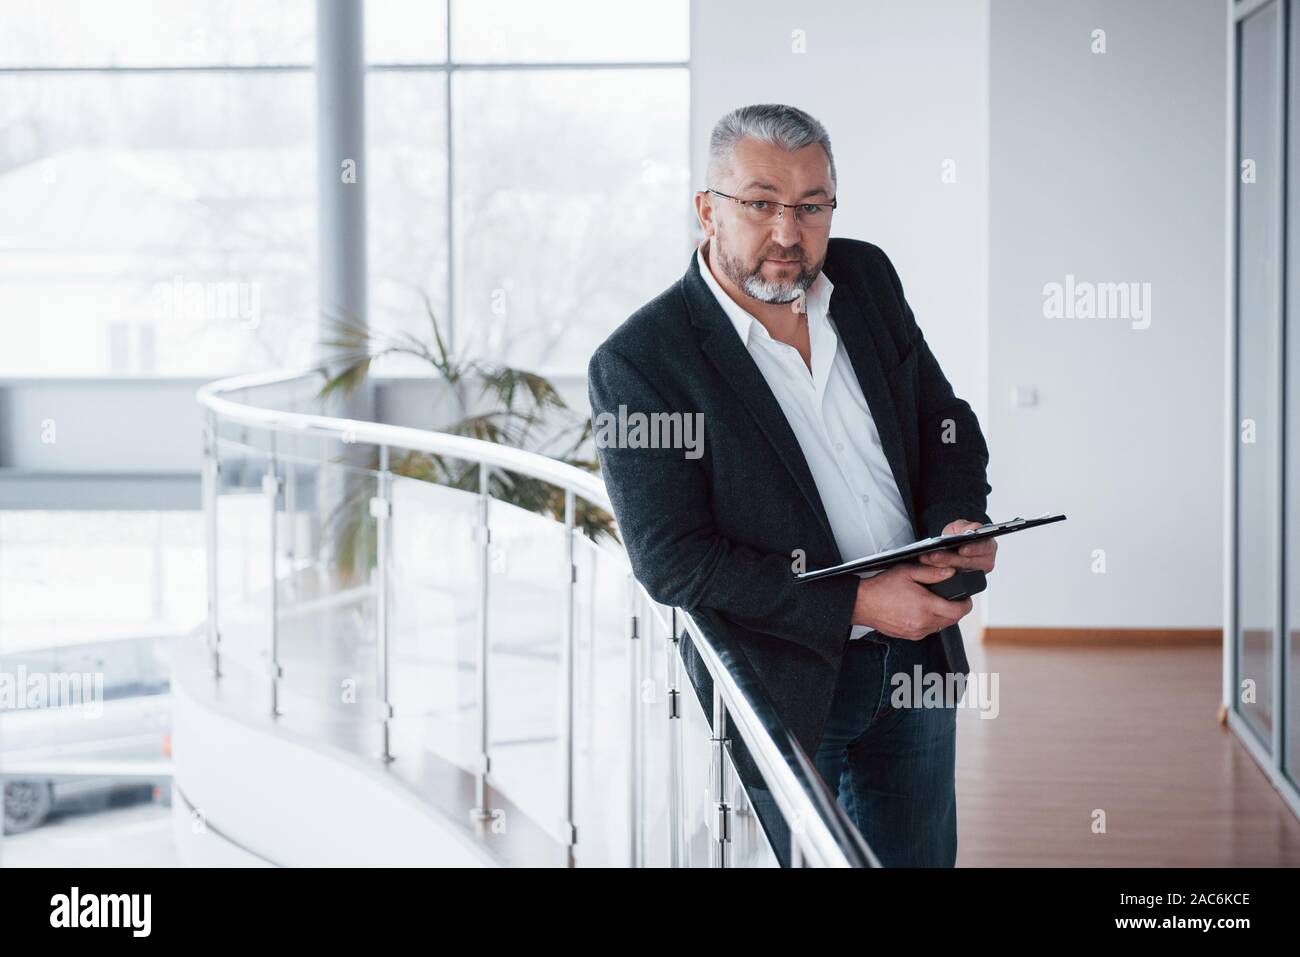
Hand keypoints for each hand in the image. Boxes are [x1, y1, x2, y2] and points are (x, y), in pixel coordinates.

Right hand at [851, 563, 973, 640]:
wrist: (862, 604)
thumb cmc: (882, 587)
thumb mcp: (908, 572)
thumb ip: (932, 572)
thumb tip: (950, 572)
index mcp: (925, 606)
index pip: (958, 611)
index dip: (966, 604)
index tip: (965, 599)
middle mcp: (923, 623)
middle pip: (952, 620)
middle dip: (955, 609)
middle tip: (951, 598)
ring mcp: (916, 632)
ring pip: (941, 626)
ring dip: (943, 616)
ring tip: (935, 603)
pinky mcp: (910, 636)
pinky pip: (929, 630)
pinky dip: (931, 622)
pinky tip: (922, 611)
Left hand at [917, 518, 997, 572]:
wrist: (952, 542)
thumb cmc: (960, 533)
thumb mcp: (962, 525)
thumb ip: (967, 526)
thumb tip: (972, 530)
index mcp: (988, 546)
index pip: (983, 548)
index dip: (973, 549)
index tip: (961, 550)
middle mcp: (985, 562)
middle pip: (967, 562)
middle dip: (949, 559)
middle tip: (934, 555)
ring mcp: (974, 573)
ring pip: (958, 572)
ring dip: (941, 566)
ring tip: (927, 559)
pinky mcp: (963, 580)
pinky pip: (951, 577)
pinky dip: (938, 571)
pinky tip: (928, 566)